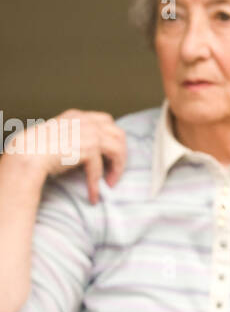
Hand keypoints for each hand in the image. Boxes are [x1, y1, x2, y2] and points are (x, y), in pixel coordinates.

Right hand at [2, 109, 125, 203]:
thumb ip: (77, 138)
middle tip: (115, 172)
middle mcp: (86, 121)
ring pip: (117, 149)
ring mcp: (89, 132)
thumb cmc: (39, 150)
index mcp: (78, 116)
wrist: (27, 154)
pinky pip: (100, 168)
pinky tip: (94, 195)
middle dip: (121, 154)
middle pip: (118, 134)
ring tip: (110, 184)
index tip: (111, 157)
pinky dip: (97, 184)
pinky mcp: (88, 147)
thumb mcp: (61, 137)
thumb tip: (95, 154)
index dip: (113, 140)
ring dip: (117, 169)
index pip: (107, 122)